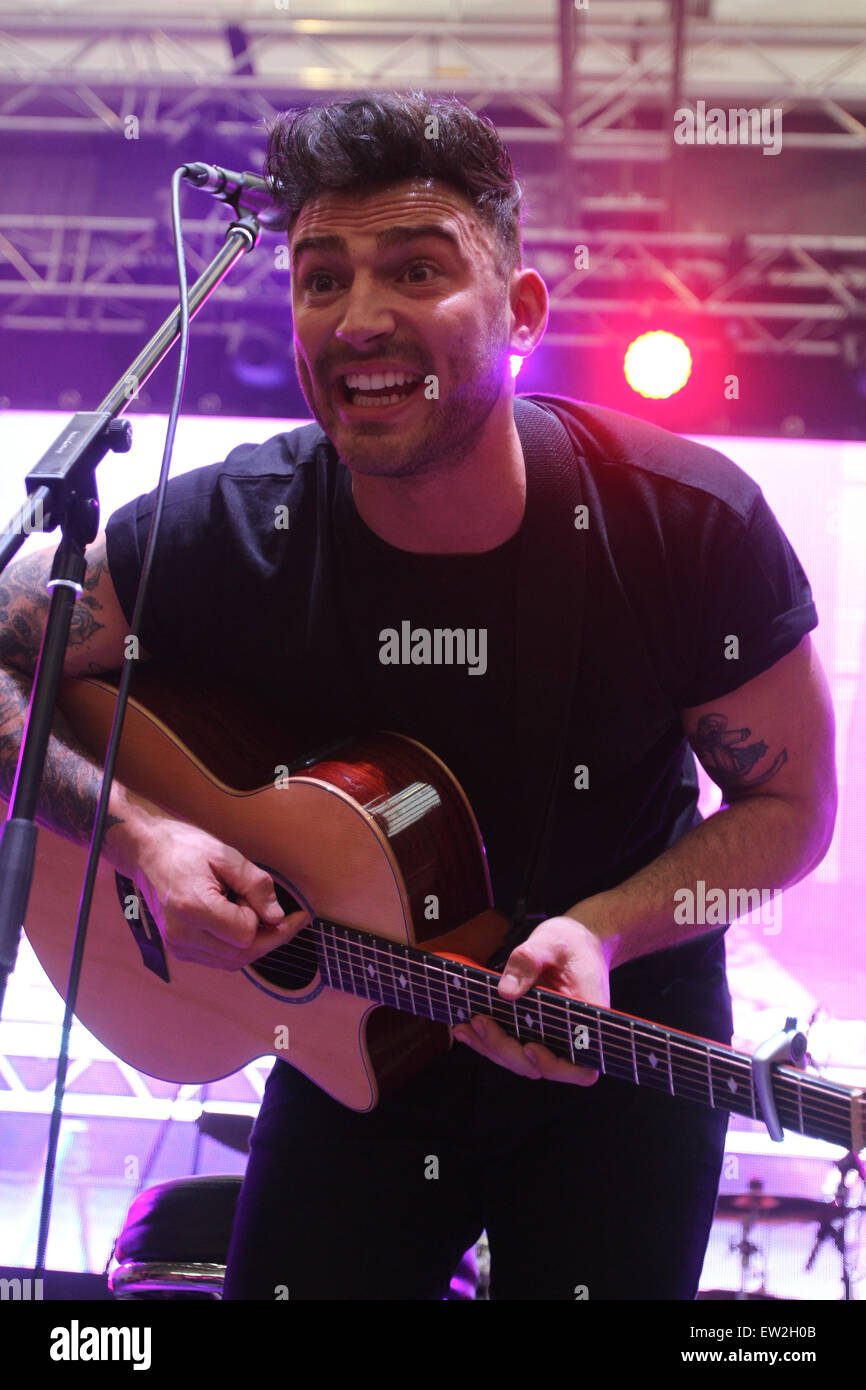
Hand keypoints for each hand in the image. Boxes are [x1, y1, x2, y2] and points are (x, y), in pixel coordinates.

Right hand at [128, 816, 308, 970]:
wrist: (147, 853)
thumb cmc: (184, 849)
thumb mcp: (226, 856)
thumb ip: (256, 886)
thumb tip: (277, 917)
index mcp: (193, 908)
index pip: (245, 934)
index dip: (265, 920)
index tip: (273, 904)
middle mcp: (182, 934)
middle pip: (242, 954)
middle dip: (269, 937)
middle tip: (285, 917)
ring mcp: (178, 945)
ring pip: (232, 961)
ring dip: (253, 942)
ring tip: (254, 913)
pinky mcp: (179, 949)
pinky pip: (219, 959)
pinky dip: (236, 945)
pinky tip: (239, 922)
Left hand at [452, 915, 609, 1083]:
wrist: (576, 942)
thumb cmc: (572, 944)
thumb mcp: (551, 943)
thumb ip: (529, 961)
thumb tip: (506, 991)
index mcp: (587, 1021)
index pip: (579, 1066)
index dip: (552, 1065)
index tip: (529, 1047)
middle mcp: (572, 1037)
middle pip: (540, 1066)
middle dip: (505, 1050)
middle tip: (479, 1021)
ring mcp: (552, 1038)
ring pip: (522, 1061)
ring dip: (492, 1049)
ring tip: (466, 1027)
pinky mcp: (535, 1032)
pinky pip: (514, 1046)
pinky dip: (489, 1042)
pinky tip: (467, 1029)